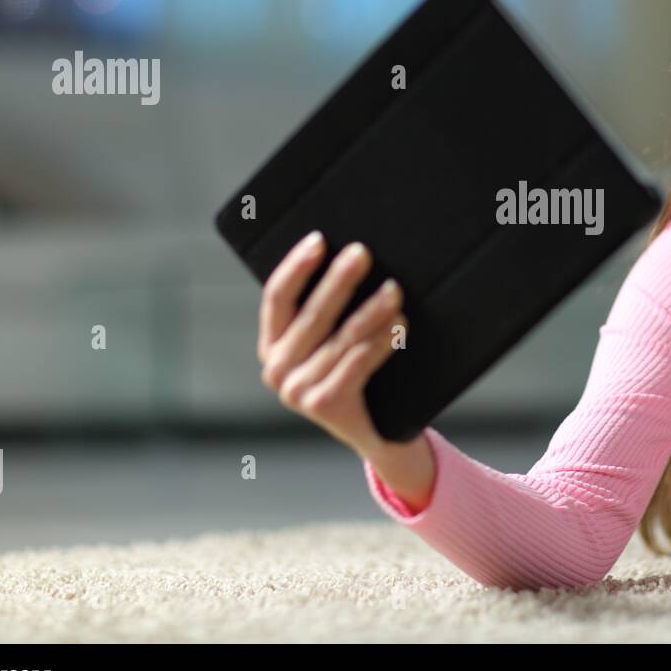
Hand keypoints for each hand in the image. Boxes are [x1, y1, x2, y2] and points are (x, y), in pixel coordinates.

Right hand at [257, 232, 406, 456]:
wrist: (377, 431)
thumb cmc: (356, 372)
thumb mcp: (332, 340)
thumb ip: (328, 309)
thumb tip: (352, 256)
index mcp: (271, 344)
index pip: (277, 297)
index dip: (296, 266)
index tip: (319, 240)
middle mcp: (276, 368)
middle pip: (311, 314)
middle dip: (339, 280)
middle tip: (362, 254)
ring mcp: (297, 391)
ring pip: (340, 338)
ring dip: (370, 311)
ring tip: (394, 290)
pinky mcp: (324, 405)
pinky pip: (357, 363)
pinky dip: (381, 342)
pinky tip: (399, 325)